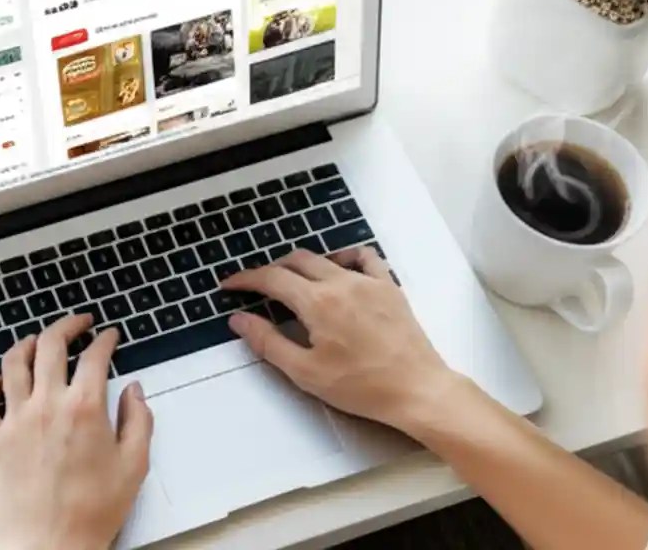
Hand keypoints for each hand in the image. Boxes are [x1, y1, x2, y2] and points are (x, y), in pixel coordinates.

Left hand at [0, 315, 152, 549]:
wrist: (50, 546)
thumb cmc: (91, 512)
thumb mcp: (134, 465)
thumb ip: (139, 420)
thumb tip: (134, 391)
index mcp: (85, 409)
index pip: (95, 356)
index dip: (105, 339)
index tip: (109, 336)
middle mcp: (46, 406)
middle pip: (51, 344)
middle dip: (69, 325)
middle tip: (79, 323)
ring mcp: (14, 421)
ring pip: (14, 362)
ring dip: (28, 343)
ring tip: (38, 340)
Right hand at [222, 247, 460, 433]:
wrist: (416, 389)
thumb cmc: (361, 387)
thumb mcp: (305, 372)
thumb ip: (268, 342)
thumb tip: (239, 320)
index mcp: (317, 303)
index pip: (272, 279)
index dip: (246, 279)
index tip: (230, 285)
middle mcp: (341, 282)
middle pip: (296, 261)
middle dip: (271, 270)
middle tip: (258, 287)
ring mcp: (368, 281)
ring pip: (326, 257)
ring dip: (303, 264)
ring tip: (294, 281)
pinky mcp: (389, 287)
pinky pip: (364, 258)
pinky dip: (345, 258)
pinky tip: (339, 270)